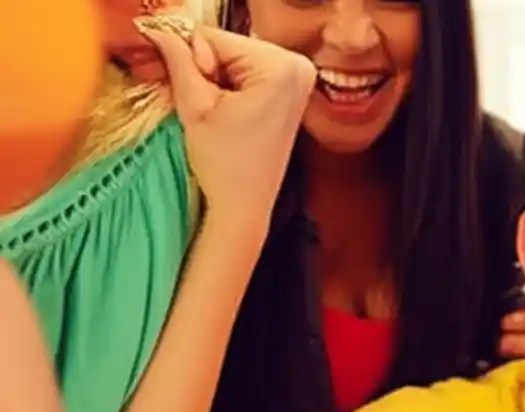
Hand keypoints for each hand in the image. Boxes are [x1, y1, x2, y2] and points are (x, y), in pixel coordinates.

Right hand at [143, 25, 314, 225]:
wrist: (244, 204)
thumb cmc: (225, 163)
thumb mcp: (195, 106)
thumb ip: (178, 60)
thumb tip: (157, 28)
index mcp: (281, 66)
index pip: (214, 37)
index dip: (192, 63)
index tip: (195, 94)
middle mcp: (298, 66)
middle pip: (227, 45)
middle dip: (207, 70)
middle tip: (208, 108)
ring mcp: (299, 78)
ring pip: (234, 57)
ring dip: (217, 78)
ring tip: (220, 114)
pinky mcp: (292, 89)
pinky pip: (247, 71)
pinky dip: (231, 85)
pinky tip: (231, 112)